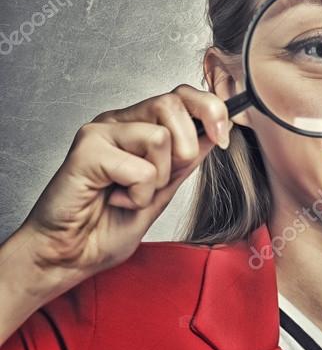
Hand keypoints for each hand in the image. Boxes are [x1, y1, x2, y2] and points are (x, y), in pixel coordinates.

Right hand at [17, 84, 231, 285]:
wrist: (70, 256)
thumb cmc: (106, 227)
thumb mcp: (163, 190)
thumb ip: (185, 161)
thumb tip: (215, 131)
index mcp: (138, 126)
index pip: (182, 94)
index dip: (211, 109)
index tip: (223, 137)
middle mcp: (119, 122)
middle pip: (174, 103)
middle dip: (184, 149)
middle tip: (159, 180)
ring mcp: (100, 132)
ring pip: (160, 136)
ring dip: (156, 178)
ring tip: (129, 193)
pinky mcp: (86, 149)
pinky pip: (140, 167)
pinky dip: (136, 194)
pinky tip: (113, 200)